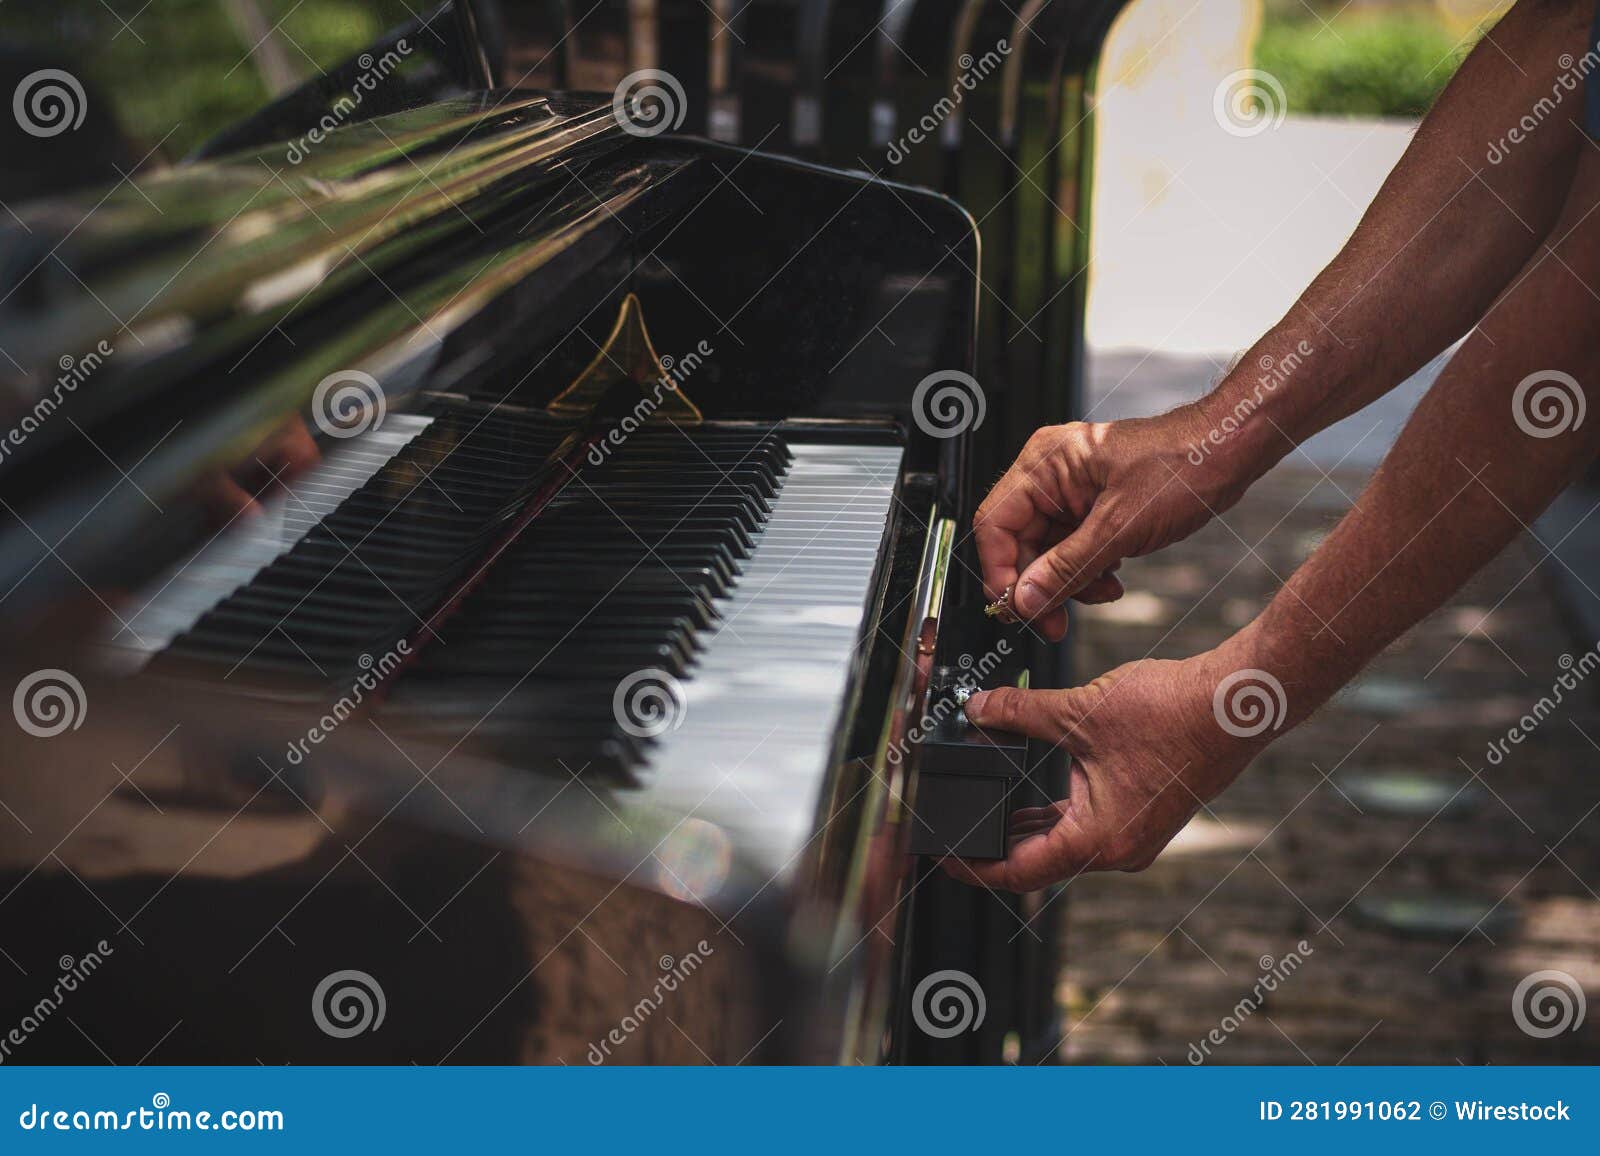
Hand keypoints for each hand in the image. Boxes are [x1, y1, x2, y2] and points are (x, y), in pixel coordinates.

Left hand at [943, 646, 1280, 891]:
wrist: (1234, 702)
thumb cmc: (1170, 714)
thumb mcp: (1078, 712)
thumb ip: (1019, 714)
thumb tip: (977, 708)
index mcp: (1099, 841)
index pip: (1020, 871)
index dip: (975, 866)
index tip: (944, 859)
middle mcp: (1118, 849)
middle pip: (1040, 862)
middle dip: (995, 846)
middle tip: (954, 835)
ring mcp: (1134, 835)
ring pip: (1064, 843)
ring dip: (1026, 828)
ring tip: (982, 815)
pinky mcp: (1144, 815)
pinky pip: (1087, 825)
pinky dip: (1056, 813)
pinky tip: (1030, 797)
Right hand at [972, 408, 1251, 639]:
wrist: (1229, 450)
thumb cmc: (1182, 466)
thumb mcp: (1119, 527)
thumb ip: (1066, 567)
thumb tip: (1024, 599)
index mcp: (1044, 465)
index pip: (995, 524)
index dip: (1000, 571)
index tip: (1016, 609)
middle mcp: (1051, 474)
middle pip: (1019, 541)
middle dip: (1040, 585)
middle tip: (1055, 622)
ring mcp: (1072, 489)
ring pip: (1047, 549)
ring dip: (1068, 581)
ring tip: (1102, 593)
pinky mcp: (1093, 503)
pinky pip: (1073, 545)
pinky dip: (1087, 569)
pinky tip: (1112, 579)